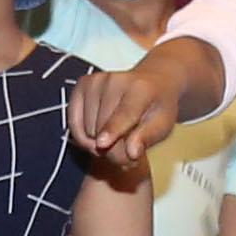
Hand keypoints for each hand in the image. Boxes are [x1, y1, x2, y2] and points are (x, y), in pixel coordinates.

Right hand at [71, 44, 196, 167]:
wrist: (152, 81)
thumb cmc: (158, 108)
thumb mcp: (162, 125)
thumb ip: (147, 138)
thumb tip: (131, 153)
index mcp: (140, 89)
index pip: (124, 113)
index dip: (113, 130)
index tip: (102, 144)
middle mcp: (115, 80)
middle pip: (102, 127)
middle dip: (112, 150)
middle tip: (126, 156)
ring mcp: (95, 80)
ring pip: (87, 128)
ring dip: (97, 145)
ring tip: (114, 143)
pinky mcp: (82, 84)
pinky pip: (72, 121)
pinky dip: (82, 136)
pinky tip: (98, 137)